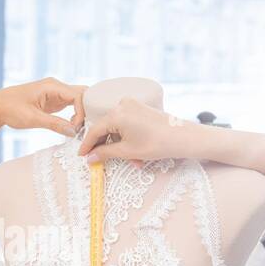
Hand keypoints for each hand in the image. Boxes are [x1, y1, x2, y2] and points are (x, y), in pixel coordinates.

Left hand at [0, 77, 85, 136]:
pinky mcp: (54, 101)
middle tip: (84, 128)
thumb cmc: (10, 108)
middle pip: (82, 94)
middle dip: (87, 111)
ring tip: (79, 130)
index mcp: (52, 86)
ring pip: (78, 100)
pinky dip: (75, 115)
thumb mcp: (32, 119)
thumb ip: (54, 125)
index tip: (77, 128)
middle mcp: (56, 86)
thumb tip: (74, 132)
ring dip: (82, 114)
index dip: (82, 112)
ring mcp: (56, 93)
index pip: (79, 95)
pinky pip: (71, 105)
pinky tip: (73, 127)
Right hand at [78, 97, 201, 167]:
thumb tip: (90, 157)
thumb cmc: (157, 143)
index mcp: (116, 114)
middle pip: (105, 128)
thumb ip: (105, 153)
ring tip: (132, 161)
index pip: (94, 130)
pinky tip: (135, 151)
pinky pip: (126, 123)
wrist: (182, 137)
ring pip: (116, 127)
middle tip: (101, 161)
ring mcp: (132, 104)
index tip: (82, 156)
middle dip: (106, 147)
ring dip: (120, 145)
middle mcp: (122, 104)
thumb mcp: (128, 151)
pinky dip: (127, 137)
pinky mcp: (140, 107)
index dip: (87, 145)